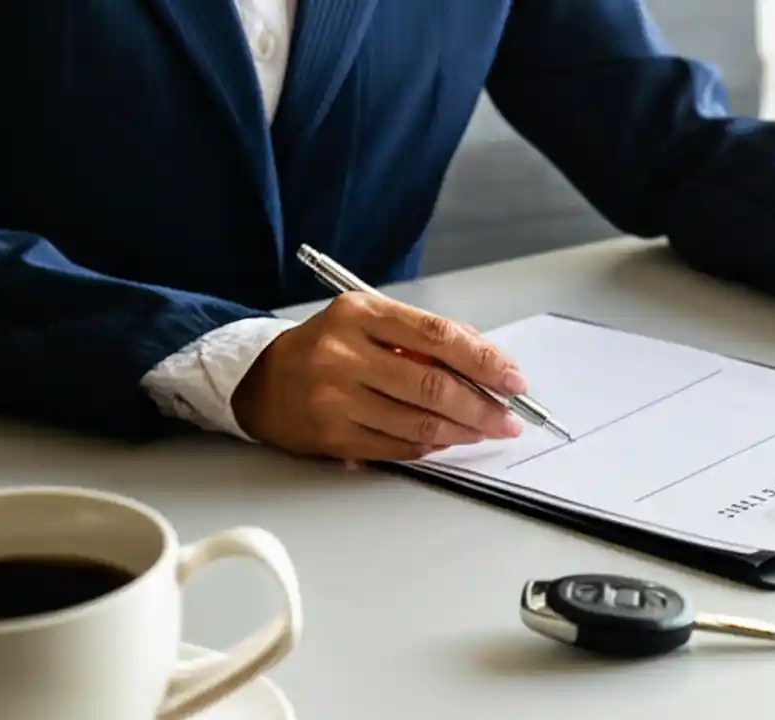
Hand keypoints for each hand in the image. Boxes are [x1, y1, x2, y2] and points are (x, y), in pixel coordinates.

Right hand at [231, 292, 527, 460]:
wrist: (261, 381)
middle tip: (509, 417)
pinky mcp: (332, 434)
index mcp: (360, 313)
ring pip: (419, 421)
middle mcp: (344, 353)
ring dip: (463, 430)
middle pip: (432, 384)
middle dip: (482, 405)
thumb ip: (426, 336)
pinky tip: (448, 439)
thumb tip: (487, 361)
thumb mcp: (371, 321)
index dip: (484, 359)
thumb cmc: (327, 347)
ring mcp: (335, 397)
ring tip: (486, 430)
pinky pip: (398, 445)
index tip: (513, 379)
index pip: (437, 335)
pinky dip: (432, 445)